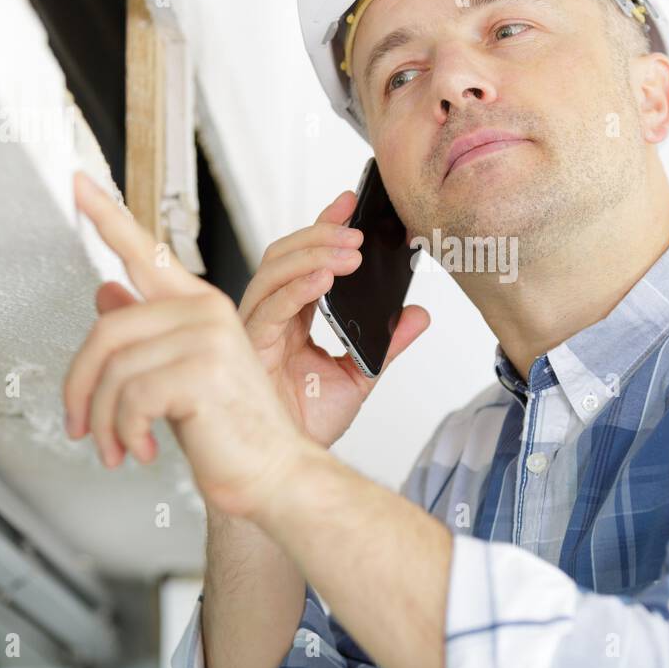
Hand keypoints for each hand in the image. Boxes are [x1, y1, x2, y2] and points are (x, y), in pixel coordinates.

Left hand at [62, 171, 305, 517]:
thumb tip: (105, 292)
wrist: (271, 474)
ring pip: (113, 369)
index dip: (107, 216)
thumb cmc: (230, 434)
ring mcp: (208, 337)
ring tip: (118, 445)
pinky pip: (129, 397)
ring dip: (103, 421)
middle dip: (80, 387)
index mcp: (201, 308)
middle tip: (82, 425)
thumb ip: (144, 336)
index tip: (78, 183)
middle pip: (107, 331)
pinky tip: (143, 448)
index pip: (146, 253)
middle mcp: (207, 313)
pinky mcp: (203, 370)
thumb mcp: (175, 379)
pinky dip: (124, 433)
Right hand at [238, 189, 429, 447]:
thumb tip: (420, 315)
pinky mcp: (249, 346)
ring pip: (274, 271)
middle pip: (285, 255)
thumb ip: (386, 343)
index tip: (352, 201)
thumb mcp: (360, 375)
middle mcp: (269, 315)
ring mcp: (255, 327)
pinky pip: (270, 307)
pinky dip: (298, 287)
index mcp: (292, 316)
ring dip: (313, 253)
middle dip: (321, 234)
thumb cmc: (307, 423)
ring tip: (350, 250)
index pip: (306, 258)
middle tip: (358, 230)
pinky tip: (325, 278)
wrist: (286, 466)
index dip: (324, 225)